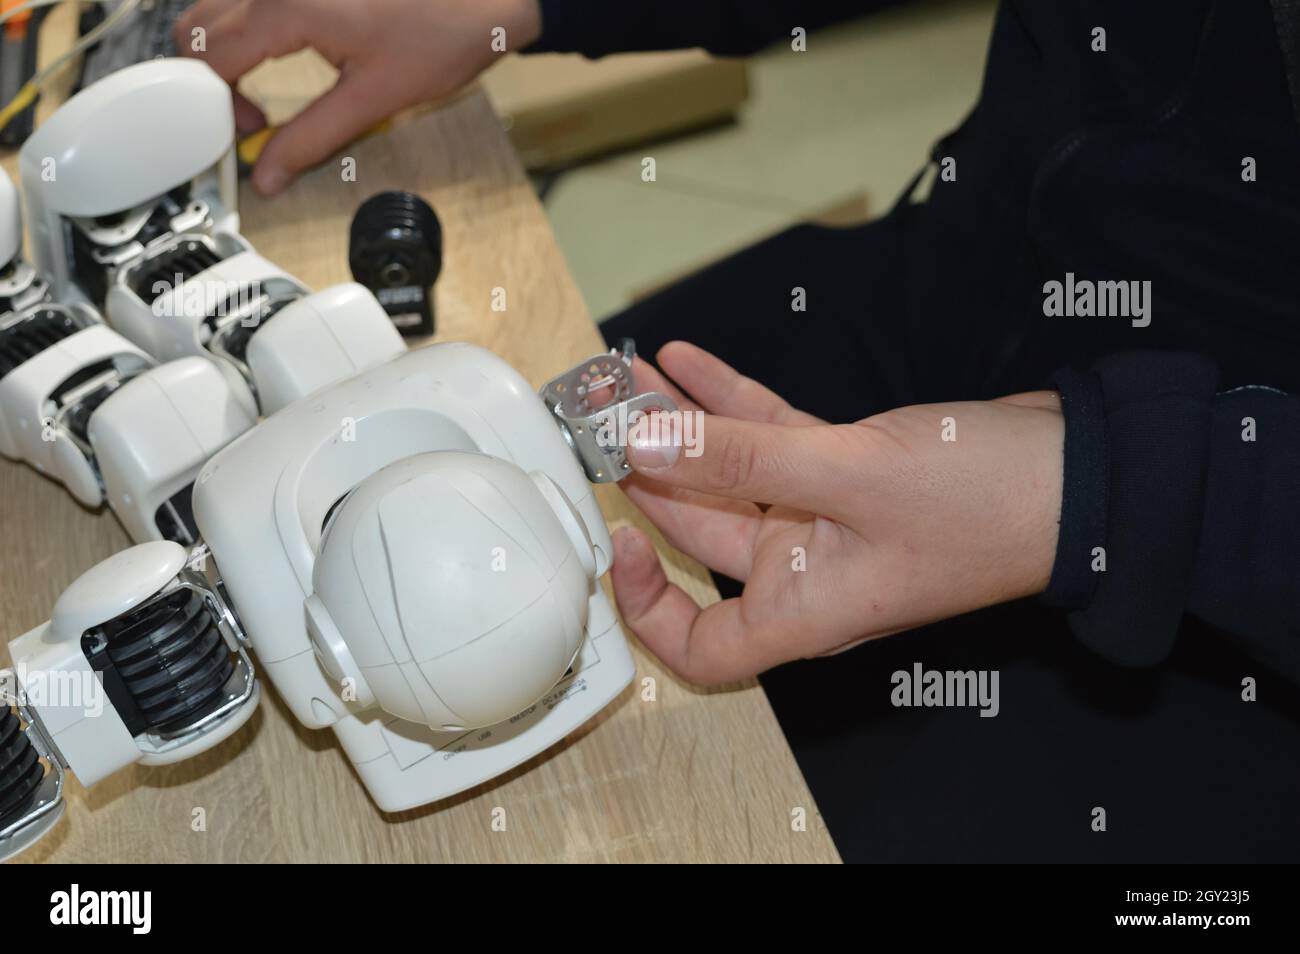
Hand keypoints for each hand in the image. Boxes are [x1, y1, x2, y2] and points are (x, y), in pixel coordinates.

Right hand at [175, 0, 541, 193]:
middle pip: (198, 26)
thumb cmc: (443, 32)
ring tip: (266, 89)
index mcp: (289, 9)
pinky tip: (281, 57)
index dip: (215, 107)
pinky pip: (250, 1)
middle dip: (211, 78)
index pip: (210, 58)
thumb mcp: (374, 100)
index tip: (244, 135)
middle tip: (255, 118)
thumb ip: (312, 138)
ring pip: (218, 9)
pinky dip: (249, 31)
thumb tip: (268, 175)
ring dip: (226, 53)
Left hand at [611, 342, 1063, 684]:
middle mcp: (807, 572)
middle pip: (704, 534)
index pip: (703, 644)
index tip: (618, 545)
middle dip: (652, 475)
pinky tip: (689, 363)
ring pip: (733, 474)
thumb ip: (738, 455)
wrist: (1083, 475)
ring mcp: (826, 521)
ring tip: (634, 380)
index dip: (650, 608)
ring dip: (683, 429)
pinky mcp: (848, 474)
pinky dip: (732, 405)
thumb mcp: (845, 474)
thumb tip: (646, 439)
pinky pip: (772, 440)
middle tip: (608, 421)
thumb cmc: (985, 505)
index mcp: (803, 606)